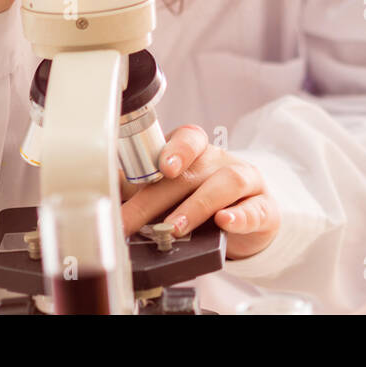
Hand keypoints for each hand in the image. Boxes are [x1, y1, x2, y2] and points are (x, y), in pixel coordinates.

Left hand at [120, 125, 279, 259]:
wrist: (246, 222)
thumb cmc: (201, 201)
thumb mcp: (169, 194)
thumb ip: (138, 189)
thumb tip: (101, 190)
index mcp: (195, 152)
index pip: (187, 139)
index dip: (173, 150)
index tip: (159, 168)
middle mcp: (220, 161)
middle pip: (194, 170)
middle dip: (161, 197)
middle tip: (136, 220)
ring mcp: (246, 182)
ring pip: (226, 182)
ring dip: (197, 205)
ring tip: (174, 227)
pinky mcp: (264, 209)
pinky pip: (256, 209)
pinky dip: (240, 216)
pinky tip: (224, 222)